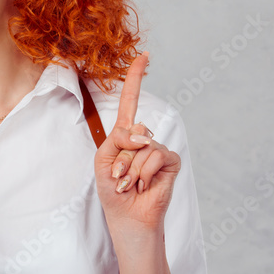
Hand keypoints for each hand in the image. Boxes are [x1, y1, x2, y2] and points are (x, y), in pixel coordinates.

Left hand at [93, 53, 181, 234]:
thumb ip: (118, 140)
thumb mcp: (103, 160)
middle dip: (121, 156)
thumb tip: (144, 135)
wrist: (127, 217)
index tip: (143, 55)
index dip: (135, 78)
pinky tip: (143, 186)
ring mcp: (158, 149)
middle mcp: (143, 138)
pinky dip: (145, 172)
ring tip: (129, 185)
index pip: (130, 101)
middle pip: (133, 128)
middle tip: (118, 177)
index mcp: (124, 135)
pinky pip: (157, 155)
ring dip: (130, 169)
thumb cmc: (112, 190)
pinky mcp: (170, 162)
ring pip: (144, 145)